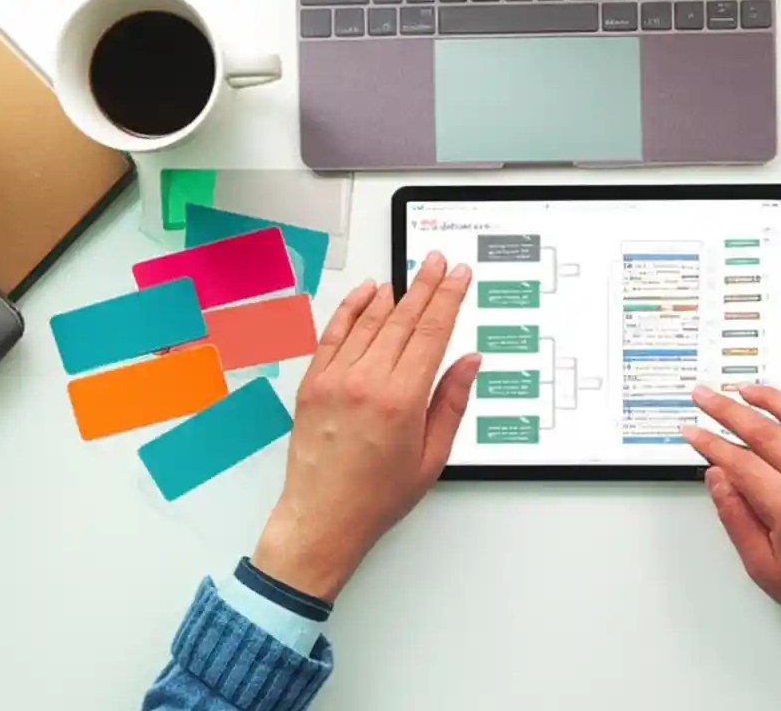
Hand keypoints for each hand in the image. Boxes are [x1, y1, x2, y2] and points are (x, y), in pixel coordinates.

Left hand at [252, 253, 479, 600]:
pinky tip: (367, 294)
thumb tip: (468, 362)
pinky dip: (351, 309)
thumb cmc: (375, 497)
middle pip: (403, 319)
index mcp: (401, 400)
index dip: (448, 298)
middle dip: (424, 286)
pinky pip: (333, 334)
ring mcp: (334, 380)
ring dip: (393, 294)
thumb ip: (451, 402)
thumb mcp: (432, 456)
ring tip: (410, 274)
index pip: (432, 332)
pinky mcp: (312, 384)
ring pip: (369, 322)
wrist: (322, 519)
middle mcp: (365, 382)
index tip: (458, 276)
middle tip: (436, 262)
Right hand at [683, 386, 780, 671]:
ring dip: (772, 398)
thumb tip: (718, 478)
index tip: (692, 431)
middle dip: (728, 410)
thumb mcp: (765, 571)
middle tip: (706, 396)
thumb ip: (737, 519)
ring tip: (746, 389)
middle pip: (766, 433)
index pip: (740, 463)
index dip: (710, 443)